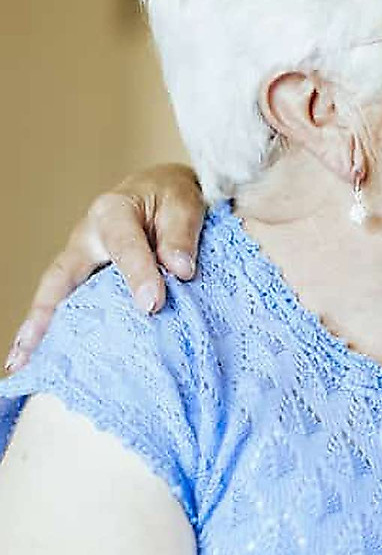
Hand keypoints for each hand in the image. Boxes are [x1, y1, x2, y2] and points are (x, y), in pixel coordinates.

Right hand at [6, 164, 204, 372]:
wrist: (165, 191)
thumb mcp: (184, 204)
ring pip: (57, 294)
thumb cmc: (172, 197)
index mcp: (113, 212)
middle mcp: (88, 237)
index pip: (124, 247)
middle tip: (28, 351)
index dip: (138, 276)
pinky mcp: (89, 274)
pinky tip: (49, 357)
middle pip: (61, 278)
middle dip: (43, 315)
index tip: (153, 305)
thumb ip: (181, 235)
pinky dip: (58, 328)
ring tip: (24, 364)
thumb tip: (180, 270)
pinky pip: (72, 302)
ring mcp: (83, 258)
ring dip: (40, 329)